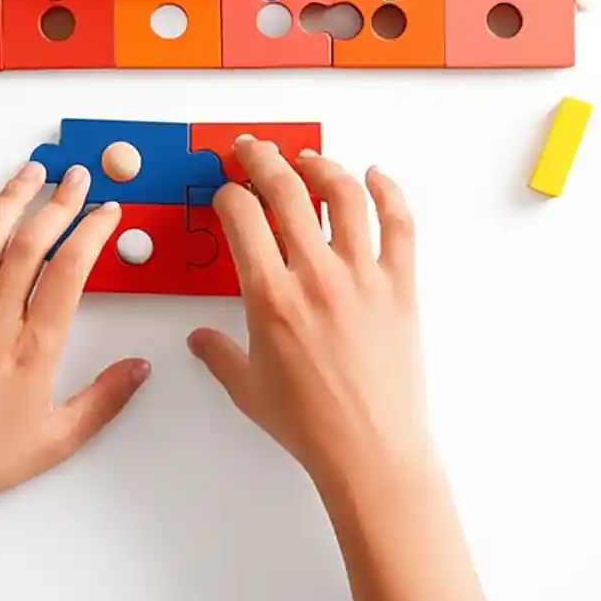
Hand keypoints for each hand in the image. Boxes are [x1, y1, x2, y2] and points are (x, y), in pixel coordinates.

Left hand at [0, 163, 149, 533]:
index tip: (109, 213)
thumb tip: (139, 369)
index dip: (92, 233)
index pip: (69, 273)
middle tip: (80, 177)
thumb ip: (102, 401)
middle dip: (59, 202)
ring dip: (12, 198)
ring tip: (34, 170)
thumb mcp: (54, 441)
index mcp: (34, 350)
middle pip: (31, 244)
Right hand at [188, 138, 425, 492]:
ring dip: (321, 165)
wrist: (369, 451)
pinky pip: (398, 223)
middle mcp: (315, 276)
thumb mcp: (247, 388)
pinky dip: (388, 191)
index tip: (227, 194)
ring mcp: (362, 277)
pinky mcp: (400, 286)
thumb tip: (200, 340)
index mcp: (269, 297)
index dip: (229, 194)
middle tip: (252, 149)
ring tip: (307, 157)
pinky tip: (375, 177)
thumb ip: (219, 354)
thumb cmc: (310, 425)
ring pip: (344, 194)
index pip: (241, 216)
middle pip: (286, 190)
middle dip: (262, 159)